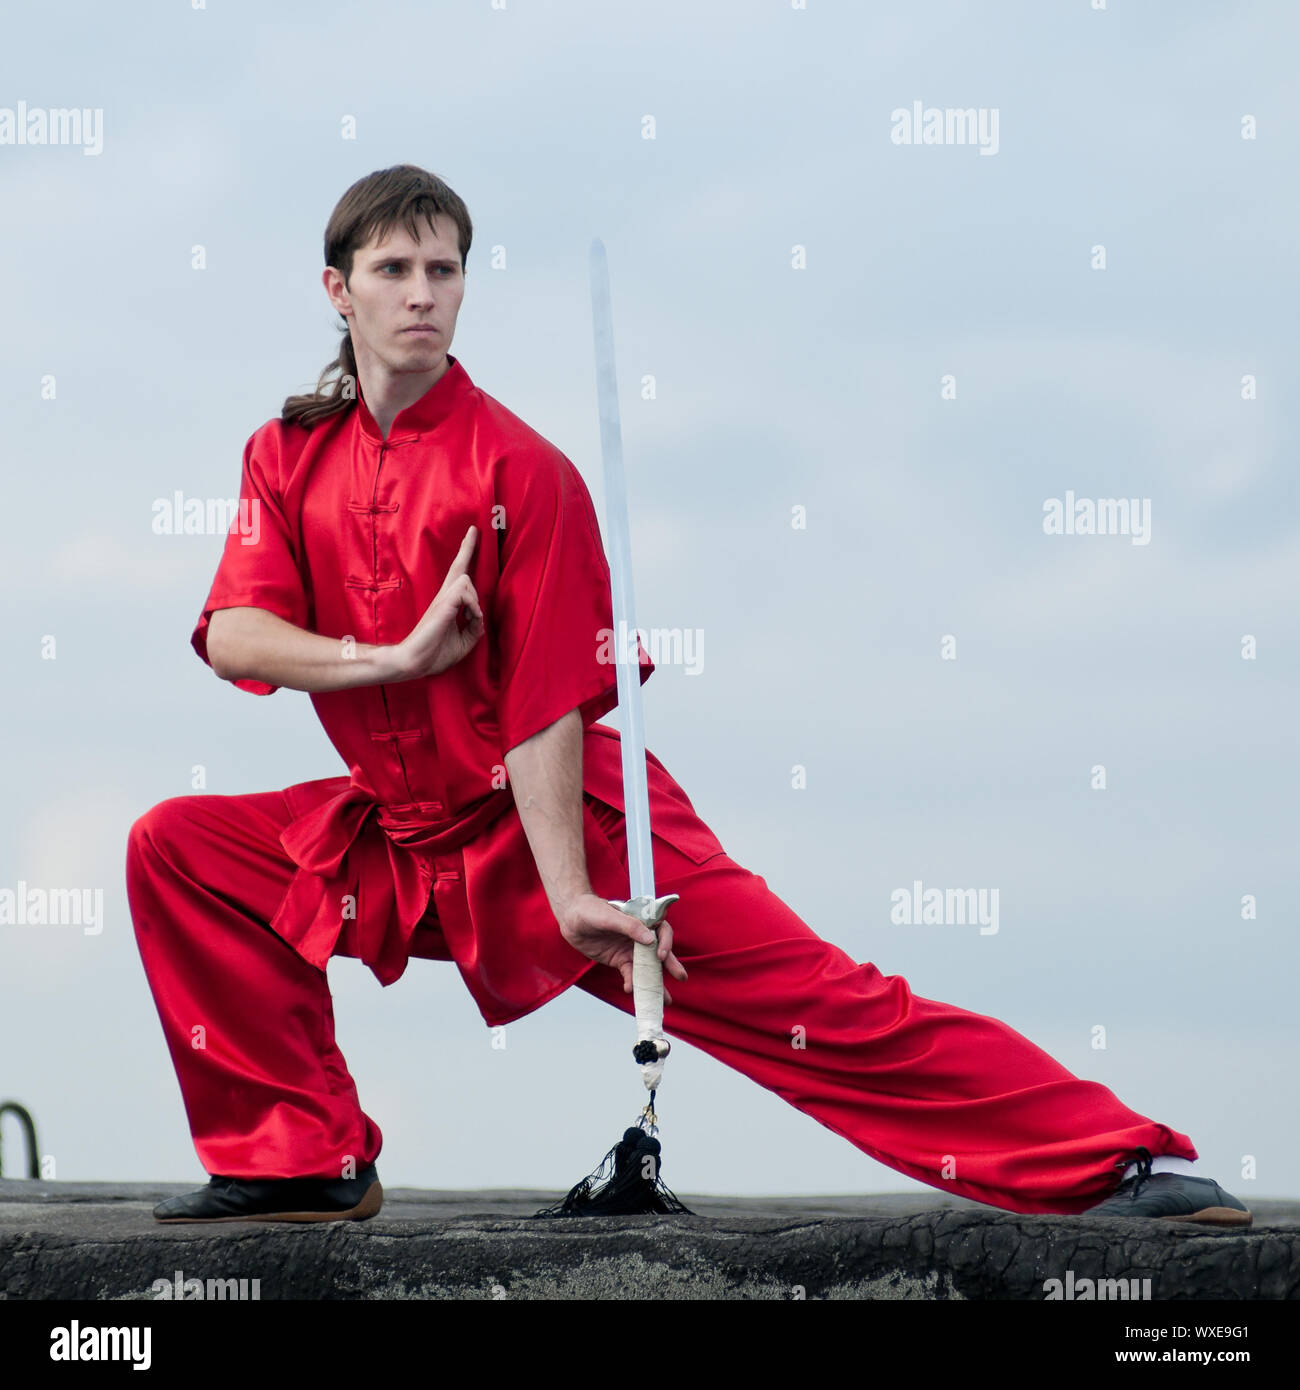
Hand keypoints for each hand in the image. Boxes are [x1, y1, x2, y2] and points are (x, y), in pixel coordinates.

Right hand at [389, 526, 483, 678]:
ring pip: (467, 581)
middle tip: (475, 529)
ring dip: (475, 602)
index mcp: (448, 604)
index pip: (458, 576)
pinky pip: (466, 594)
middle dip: (467, 548)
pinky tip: (469, 618)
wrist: (415, 663)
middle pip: (458, 566)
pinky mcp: (443, 605)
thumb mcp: (464, 641)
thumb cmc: (434, 653)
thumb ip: (474, 625)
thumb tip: (480, 613)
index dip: (466, 558)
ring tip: (470, 619)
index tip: (471, 539)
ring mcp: (443, 599)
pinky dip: (473, 608)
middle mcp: (445, 597)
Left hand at [557, 892, 687, 1004]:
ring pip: (647, 967)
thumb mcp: (609, 916)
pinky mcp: (619, 960)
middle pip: (659, 952)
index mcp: (641, 920)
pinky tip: (631, 990)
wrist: (571, 919)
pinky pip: (629, 973)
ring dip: (655, 981)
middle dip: (670, 965)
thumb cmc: (590, 910)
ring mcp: (630, 949)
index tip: (661, 955)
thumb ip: (629, 926)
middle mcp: (639, 936)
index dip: (665, 942)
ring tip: (665, 998)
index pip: (661, 931)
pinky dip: (632, 983)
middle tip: (681, 977)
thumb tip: (649, 940)